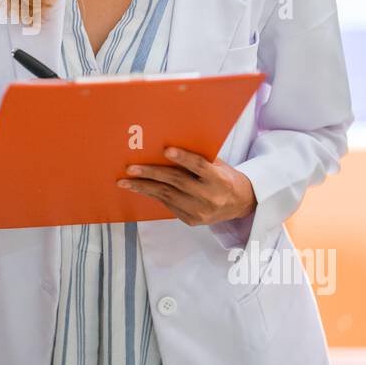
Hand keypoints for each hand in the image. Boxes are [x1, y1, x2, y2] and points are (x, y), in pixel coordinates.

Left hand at [117, 145, 256, 226]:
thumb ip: (199, 158)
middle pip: (177, 182)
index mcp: (219, 179)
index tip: (166, 150)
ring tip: (125, 182)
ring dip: (143, 188)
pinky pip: (168, 205)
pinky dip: (154, 195)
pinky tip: (140, 188)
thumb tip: (169, 143)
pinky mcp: (191, 220)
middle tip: (131, 168)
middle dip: (151, 174)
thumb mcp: (218, 165)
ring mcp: (200, 212)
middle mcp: (210, 197)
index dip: (183, 158)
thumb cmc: (225, 177)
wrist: (240, 203)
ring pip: (167, 196)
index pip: (199, 167)